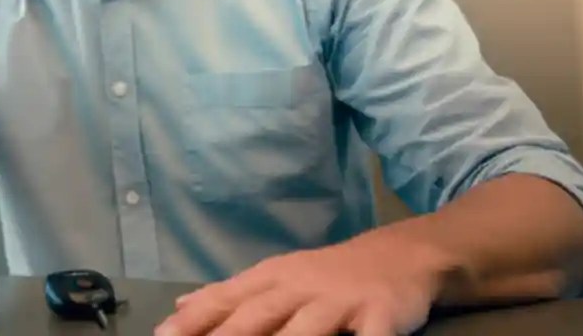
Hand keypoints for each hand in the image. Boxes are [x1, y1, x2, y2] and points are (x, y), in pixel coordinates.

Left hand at [156, 233, 442, 335]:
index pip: (223, 301)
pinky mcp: (380, 316)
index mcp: (270, 280)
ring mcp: (340, 301)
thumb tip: (180, 307)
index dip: (192, 321)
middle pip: (257, 316)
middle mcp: (299, 288)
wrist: (402, 255)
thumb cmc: (328, 275)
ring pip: (306, 330)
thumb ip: (230, 295)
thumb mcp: (277, 277)